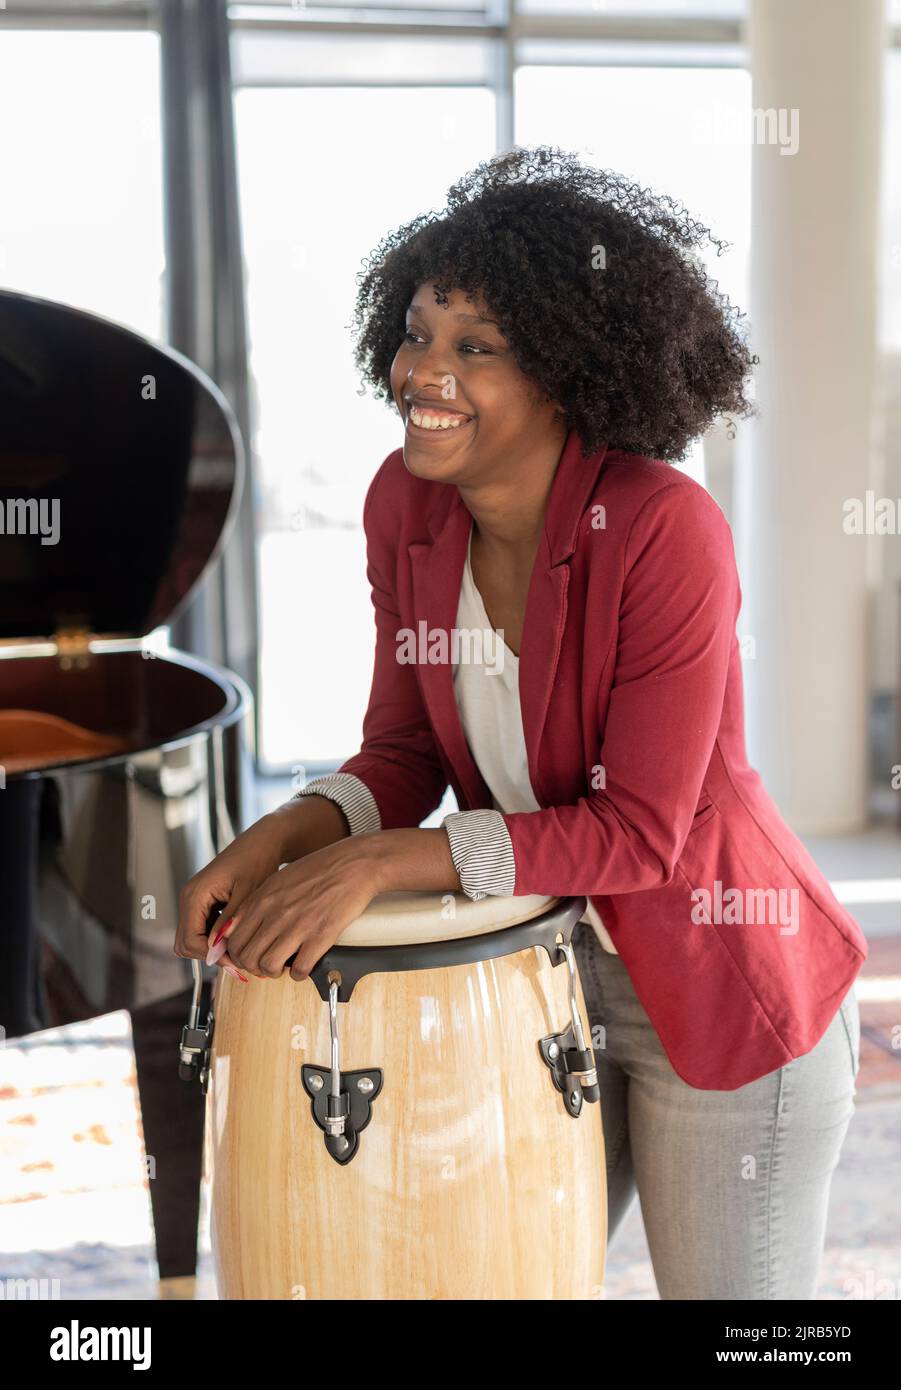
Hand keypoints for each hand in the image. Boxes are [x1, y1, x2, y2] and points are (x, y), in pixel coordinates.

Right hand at [174, 813, 293, 976]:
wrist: (263, 842)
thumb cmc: (257, 862)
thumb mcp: (246, 896)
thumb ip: (228, 923)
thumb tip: (215, 952)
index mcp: (194, 895)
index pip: (190, 941)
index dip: (211, 955)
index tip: (237, 961)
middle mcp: (189, 898)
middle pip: (186, 944)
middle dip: (210, 955)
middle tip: (239, 961)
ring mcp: (194, 901)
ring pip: (194, 940)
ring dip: (214, 949)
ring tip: (242, 950)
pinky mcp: (204, 903)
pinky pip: (203, 930)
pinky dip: (217, 939)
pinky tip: (239, 937)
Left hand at [208, 836, 383, 981]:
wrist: (353, 864)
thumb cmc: (319, 870)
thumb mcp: (278, 880)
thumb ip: (256, 903)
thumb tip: (237, 927)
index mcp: (262, 899)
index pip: (232, 940)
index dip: (238, 955)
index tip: (250, 956)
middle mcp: (275, 913)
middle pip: (247, 957)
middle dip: (254, 967)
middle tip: (266, 965)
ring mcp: (297, 925)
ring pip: (268, 967)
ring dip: (274, 972)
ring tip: (284, 967)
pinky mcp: (320, 936)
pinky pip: (299, 970)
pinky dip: (299, 974)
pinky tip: (304, 965)